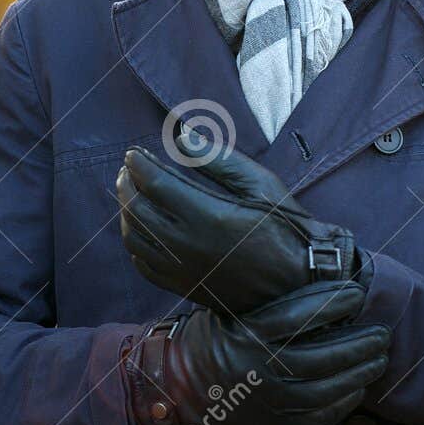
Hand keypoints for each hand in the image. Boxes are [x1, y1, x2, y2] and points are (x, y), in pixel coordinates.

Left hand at [116, 127, 359, 315]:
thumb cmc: (284, 227)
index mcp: (208, 216)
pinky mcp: (184, 287)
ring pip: (135, 239)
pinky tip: (140, 231)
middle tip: (127, 170)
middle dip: (126, 185)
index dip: (139, 166)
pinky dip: (134, 245)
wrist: (297, 281)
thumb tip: (181, 137)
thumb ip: (218, 160)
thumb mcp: (260, 184)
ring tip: (130, 195)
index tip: (133, 153)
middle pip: (137, 210)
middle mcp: (188, 245)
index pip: (155, 184)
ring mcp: (183, 270)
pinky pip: (144, 266)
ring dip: (126, 213)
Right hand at [123, 279, 388, 424]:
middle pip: (324, 356)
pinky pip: (318, 416)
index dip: (335, 302)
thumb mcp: (229, 312)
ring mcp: (267, 400)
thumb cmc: (209, 340)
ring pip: (327, 389)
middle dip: (361, 343)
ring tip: (379, 357)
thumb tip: (318, 281)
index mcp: (247, 333)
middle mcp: (259, 368)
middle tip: (382, 332)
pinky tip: (359, 388)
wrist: (175, 393)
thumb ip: (269, 302)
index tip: (357, 292)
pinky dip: (344, 403)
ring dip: (360, 372)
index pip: (301, 314)